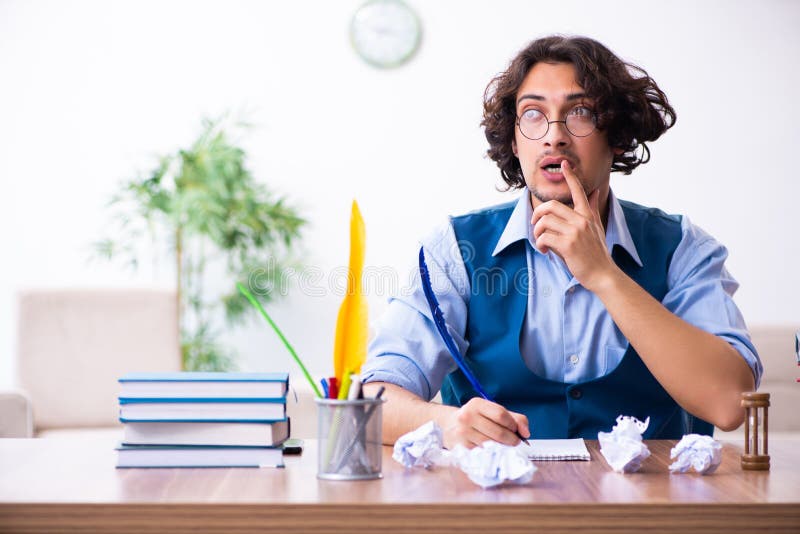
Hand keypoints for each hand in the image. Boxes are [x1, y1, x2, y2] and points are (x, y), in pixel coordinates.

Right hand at [441, 398, 529, 448]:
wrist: (449, 425)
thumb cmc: (476, 418)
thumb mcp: (492, 412)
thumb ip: (514, 418)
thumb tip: (526, 433)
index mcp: (476, 404)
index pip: (501, 414)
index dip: (513, 425)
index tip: (517, 431)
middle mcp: (467, 416)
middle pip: (498, 431)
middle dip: (512, 439)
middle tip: (514, 442)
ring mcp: (463, 432)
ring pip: (492, 444)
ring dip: (503, 447)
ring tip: (503, 446)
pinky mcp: (461, 447)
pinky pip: (484, 453)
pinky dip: (492, 453)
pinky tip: (492, 450)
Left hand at [530, 160, 617, 290]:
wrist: (603, 274)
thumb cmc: (597, 253)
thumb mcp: (597, 227)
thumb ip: (592, 208)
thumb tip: (595, 191)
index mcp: (587, 215)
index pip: (578, 191)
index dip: (571, 176)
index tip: (564, 164)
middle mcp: (582, 220)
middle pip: (550, 206)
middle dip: (537, 214)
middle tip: (535, 225)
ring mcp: (575, 232)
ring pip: (544, 222)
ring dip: (537, 233)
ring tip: (541, 242)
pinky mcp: (568, 245)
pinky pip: (544, 237)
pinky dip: (540, 244)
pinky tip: (545, 251)